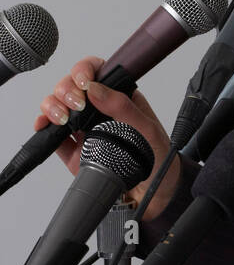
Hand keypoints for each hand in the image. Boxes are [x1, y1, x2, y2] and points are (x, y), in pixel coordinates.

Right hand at [35, 56, 180, 219]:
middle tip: (76, 103)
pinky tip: (45, 125)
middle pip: (70, 86)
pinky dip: (43, 126)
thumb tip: (96, 90)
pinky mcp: (73, 150)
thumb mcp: (147, 129)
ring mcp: (84, 129)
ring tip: (63, 118)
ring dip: (53, 105)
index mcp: (120, 98)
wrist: (154, 194)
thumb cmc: (158, 158)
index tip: (83, 81)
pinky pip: (52, 134)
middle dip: (66, 89)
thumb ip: (123, 107)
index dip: (84, 70)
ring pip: (58, 106)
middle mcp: (99, 110)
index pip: (97, 72)